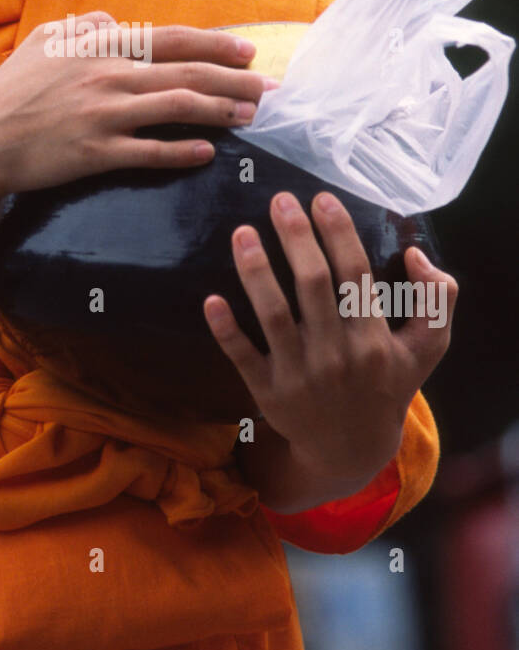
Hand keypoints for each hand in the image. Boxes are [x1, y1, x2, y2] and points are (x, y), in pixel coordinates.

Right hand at [0, 11, 277, 193]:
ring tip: (251, 117)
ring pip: (178, 108)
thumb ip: (85, 27)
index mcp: (100, 47)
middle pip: (187, 72)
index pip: (171, 39)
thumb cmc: (12, 91)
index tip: (249, 50)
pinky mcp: (96, 153)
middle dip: (236, 79)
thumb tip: (117, 22)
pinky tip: (208, 152)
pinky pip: (150, 151)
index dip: (216, 44)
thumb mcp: (44, 41)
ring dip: (221, 111)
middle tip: (269, 88)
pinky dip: (183, 151)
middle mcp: (108, 76)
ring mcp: (103, 116)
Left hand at [203, 191, 456, 485]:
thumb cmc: (387, 383)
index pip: (355, 276)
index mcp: (375, 340)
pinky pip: (242, 357)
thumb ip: (437, 299)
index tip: (322, 199)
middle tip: (279, 201)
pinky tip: (212, 299)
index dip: (338, 234)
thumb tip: (415, 254)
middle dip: (295, 238)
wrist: (351, 450)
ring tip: (241, 232)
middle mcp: (337, 357)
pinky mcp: (268, 392)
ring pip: (273, 315)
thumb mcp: (427, 348)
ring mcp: (299, 376)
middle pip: (311, 286)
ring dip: (255, 271)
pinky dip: (226, 329)